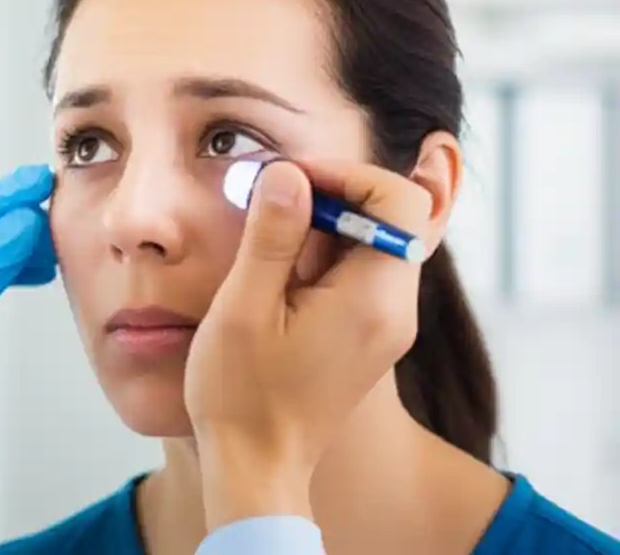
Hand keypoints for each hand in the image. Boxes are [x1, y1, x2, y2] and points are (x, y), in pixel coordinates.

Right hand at [184, 160, 431, 529]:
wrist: (256, 467)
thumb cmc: (242, 396)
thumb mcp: (243, 308)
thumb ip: (271, 236)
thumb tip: (289, 173)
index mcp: (373, 300)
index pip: (398, 201)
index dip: (345, 174)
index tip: (288, 180)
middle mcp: (395, 311)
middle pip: (392, 217)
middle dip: (332, 195)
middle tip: (271, 204)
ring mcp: (387, 325)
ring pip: (376, 241)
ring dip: (326, 224)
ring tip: (268, 240)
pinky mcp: (370, 335)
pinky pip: (363, 272)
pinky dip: (327, 254)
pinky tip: (280, 273)